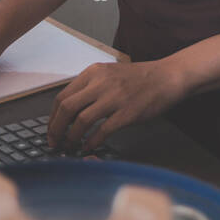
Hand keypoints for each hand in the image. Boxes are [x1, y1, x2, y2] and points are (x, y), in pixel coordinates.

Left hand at [47, 59, 184, 151]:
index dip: (53, 117)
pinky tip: (90, 146)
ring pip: (81, 120)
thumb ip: (90, 87)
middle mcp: (101, 83)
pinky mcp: (128, 112)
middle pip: (67, 108)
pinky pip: (103, 130)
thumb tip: (69, 111)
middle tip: (55, 142)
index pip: (62, 96)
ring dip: (72, 137)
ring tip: (71, 146)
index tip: (51, 130)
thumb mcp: (110, 74)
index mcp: (93, 72)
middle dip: (56, 129)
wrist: (167, 76)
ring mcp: (115, 97)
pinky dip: (92, 141)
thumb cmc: (139, 78)